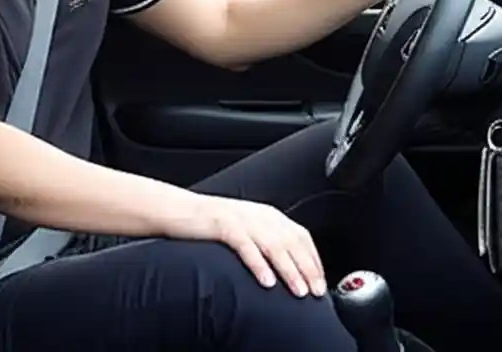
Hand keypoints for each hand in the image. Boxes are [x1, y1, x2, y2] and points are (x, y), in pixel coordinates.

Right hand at [174, 194, 326, 297]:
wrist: (179, 211)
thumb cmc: (212, 227)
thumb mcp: (248, 231)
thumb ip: (268, 244)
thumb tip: (290, 269)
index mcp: (269, 215)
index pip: (301, 237)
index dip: (314, 260)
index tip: (322, 283)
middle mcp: (260, 215)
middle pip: (292, 242)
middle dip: (308, 269)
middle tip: (317, 291)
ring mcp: (243, 218)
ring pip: (274, 245)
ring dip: (289, 270)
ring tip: (298, 290)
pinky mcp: (224, 224)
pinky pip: (246, 246)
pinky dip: (259, 264)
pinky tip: (267, 281)